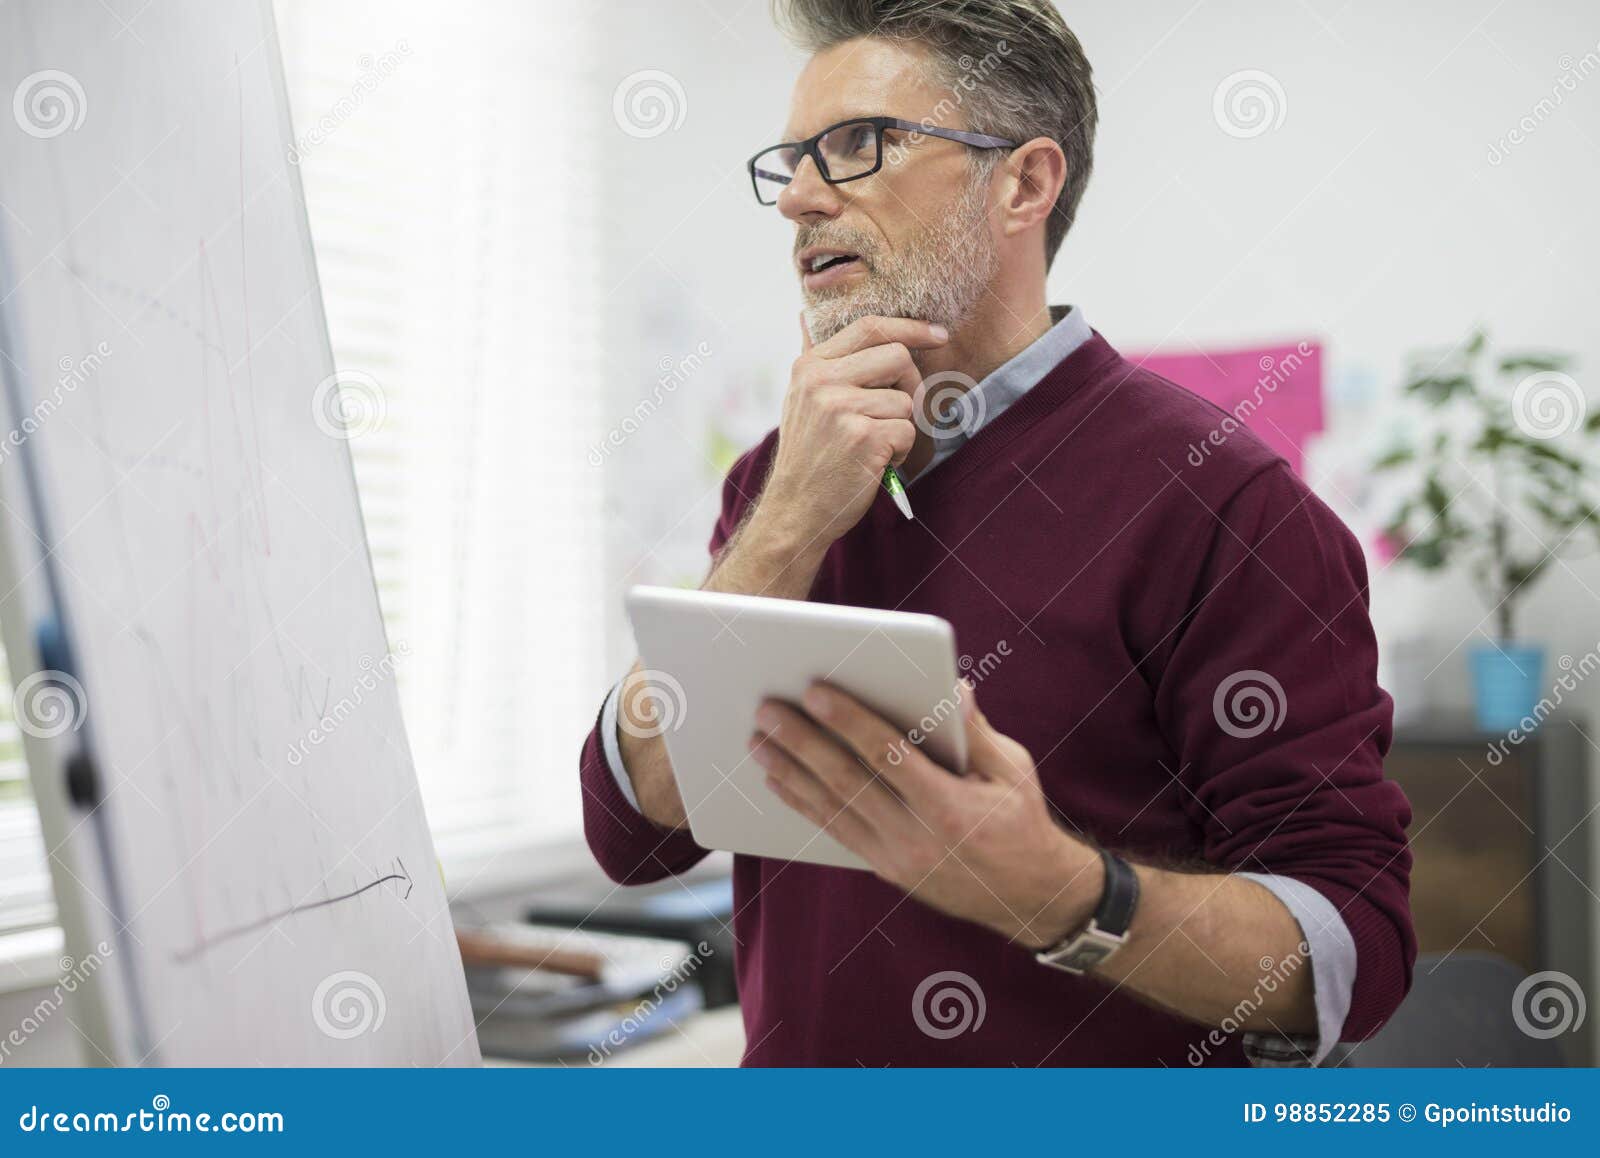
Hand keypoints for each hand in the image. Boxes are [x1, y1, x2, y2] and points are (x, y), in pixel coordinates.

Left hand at [749, 680, 1100, 948]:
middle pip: (847, 780)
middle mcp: (917, 836)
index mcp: (949, 806)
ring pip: (832, 807)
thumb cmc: (1021, 821)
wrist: (1029, 896)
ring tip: (758, 741)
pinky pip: (835, 831)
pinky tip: (776, 780)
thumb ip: (976, 731)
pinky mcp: (886, 867)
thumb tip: (953, 687)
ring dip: (790, 771)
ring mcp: (896, 857)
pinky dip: (803, 803)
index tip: (815, 693)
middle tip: (767, 711)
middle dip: (802, 742)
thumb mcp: (1012, 771)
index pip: (888, 755)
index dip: (849, 722)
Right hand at [751, 315, 945, 549]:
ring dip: (900, 427)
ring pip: (906, 400)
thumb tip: (805, 314)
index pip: (869, 327)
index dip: (909, 327)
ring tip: (873, 446)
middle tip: (895, 413)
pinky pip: (908, 430)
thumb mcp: (799, 399)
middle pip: (898, 356)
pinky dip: (900, 452)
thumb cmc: (808, 455)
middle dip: (910, 385)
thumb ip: (813, 359)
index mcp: (810, 366)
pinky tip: (876, 463)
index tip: (938, 335)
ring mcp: (841, 409)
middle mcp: (821, 381)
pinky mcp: (864, 438)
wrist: (795, 510)